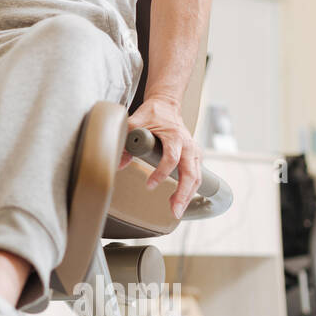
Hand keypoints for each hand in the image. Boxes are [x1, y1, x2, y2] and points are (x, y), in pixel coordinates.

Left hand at [117, 95, 199, 219]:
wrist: (167, 105)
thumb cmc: (153, 114)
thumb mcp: (135, 122)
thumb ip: (126, 140)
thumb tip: (117, 163)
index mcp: (175, 136)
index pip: (172, 158)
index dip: (161, 173)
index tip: (149, 185)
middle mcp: (188, 145)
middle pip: (191, 173)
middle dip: (183, 194)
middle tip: (175, 210)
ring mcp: (194, 151)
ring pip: (197, 177)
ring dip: (188, 195)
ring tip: (176, 210)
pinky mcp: (195, 157)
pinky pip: (197, 176)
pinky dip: (190, 190)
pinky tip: (180, 201)